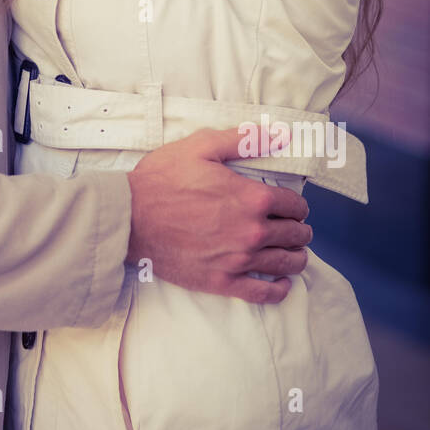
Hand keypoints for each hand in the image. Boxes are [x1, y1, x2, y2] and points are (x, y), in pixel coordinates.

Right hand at [126, 126, 311, 304]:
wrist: (129, 217)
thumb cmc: (162, 179)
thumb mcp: (201, 146)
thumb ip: (244, 140)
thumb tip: (280, 135)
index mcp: (251, 198)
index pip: (294, 205)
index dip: (298, 205)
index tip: (295, 207)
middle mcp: (251, 232)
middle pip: (294, 235)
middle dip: (300, 231)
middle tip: (297, 230)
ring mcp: (238, 259)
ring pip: (284, 264)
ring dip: (296, 258)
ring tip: (296, 255)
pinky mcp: (221, 282)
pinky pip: (263, 293)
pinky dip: (278, 290)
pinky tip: (282, 284)